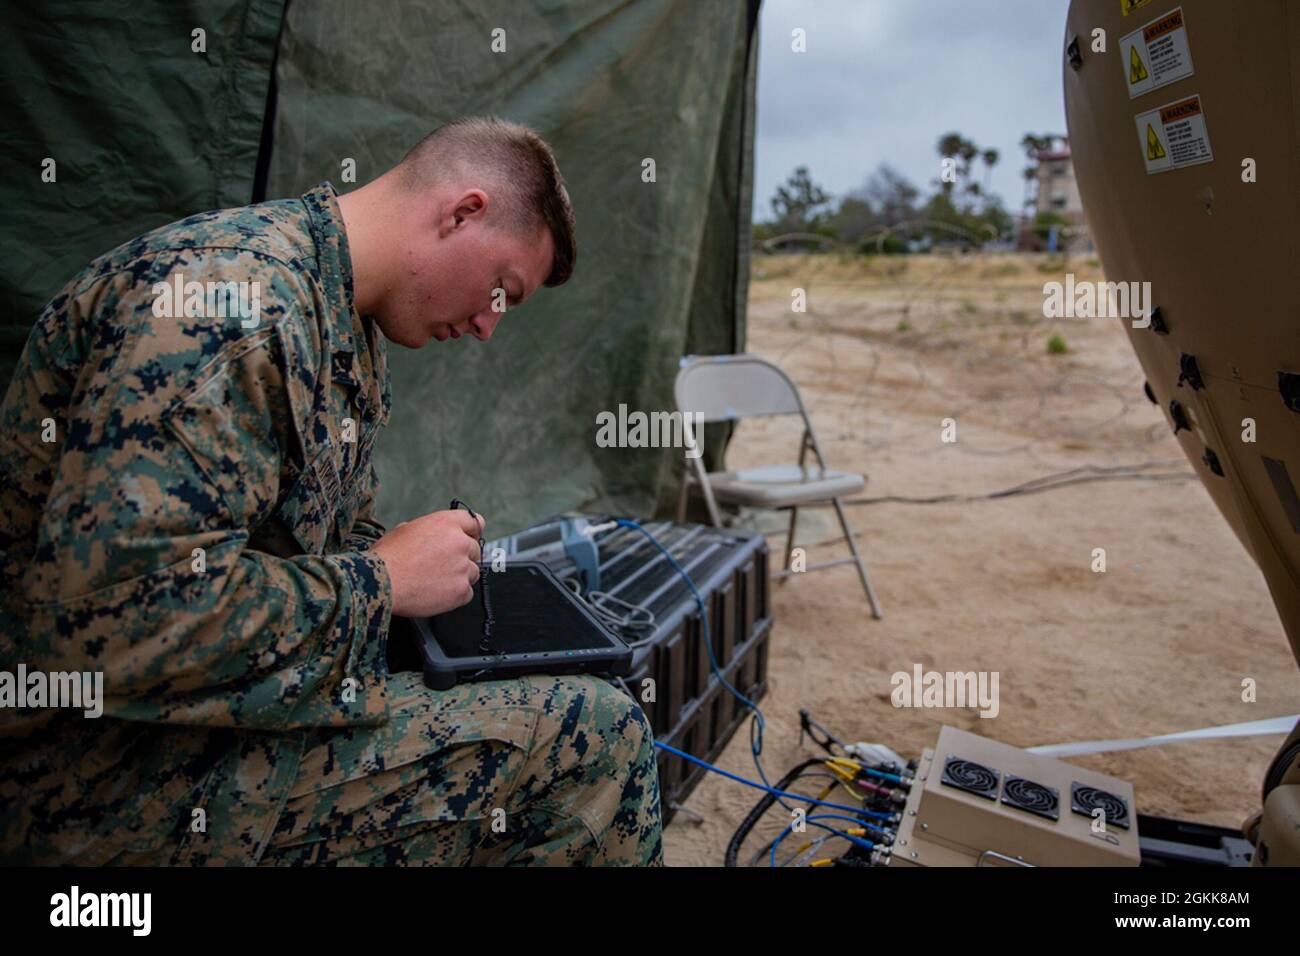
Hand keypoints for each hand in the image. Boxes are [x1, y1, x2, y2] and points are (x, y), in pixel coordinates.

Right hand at [371, 508, 485, 616]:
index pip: (475, 522)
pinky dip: (455, 595)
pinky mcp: (461, 590)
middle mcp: (459, 542)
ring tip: (435, 580)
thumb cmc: (388, 557)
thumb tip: (429, 535)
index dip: (471, 532)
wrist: (381, 582)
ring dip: (459, 577)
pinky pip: (467, 593)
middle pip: (475, 550)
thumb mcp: (404, 529)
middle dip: (462, 557)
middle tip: (442, 566)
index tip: (470, 538)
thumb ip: (427, 530)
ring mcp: (463, 567)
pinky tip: (437, 593)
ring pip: (473, 572)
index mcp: (446, 523)